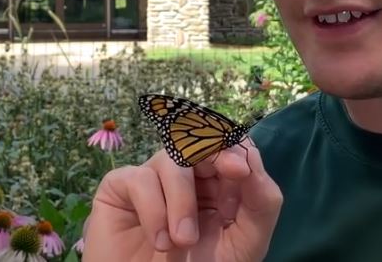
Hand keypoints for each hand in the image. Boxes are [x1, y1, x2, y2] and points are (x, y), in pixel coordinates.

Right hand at [82, 140, 281, 261]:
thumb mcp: (245, 242)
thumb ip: (261, 202)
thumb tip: (253, 162)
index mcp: (218, 182)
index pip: (228, 144)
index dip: (235, 146)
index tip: (240, 171)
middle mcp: (185, 174)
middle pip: (199, 141)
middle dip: (216, 158)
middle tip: (230, 180)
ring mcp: (152, 178)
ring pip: (171, 158)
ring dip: (182, 201)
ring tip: (182, 241)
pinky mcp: (120, 187)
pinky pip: (139, 178)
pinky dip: (153, 209)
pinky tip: (159, 241)